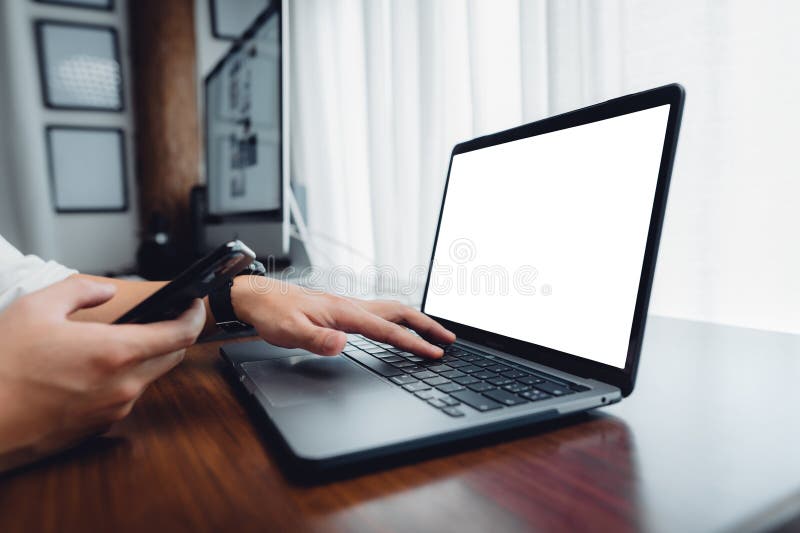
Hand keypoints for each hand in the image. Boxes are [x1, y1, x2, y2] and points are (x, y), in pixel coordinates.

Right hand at [0, 276, 205, 471]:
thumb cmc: (2, 370)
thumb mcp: (35, 309)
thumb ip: (80, 290)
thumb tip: (107, 290)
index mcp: (116, 352)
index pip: (181, 334)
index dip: (195, 315)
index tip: (194, 304)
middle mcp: (124, 385)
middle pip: (172, 356)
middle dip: (172, 334)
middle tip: (159, 317)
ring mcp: (114, 410)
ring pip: (147, 377)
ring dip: (142, 358)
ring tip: (110, 342)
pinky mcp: (100, 427)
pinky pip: (124, 397)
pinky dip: (120, 379)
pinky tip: (90, 370)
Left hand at [231, 277, 455, 357]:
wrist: (257, 297)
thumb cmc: (273, 314)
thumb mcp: (290, 332)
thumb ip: (317, 339)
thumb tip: (343, 344)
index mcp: (345, 312)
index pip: (388, 330)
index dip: (414, 343)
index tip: (435, 353)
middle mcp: (352, 306)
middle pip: (400, 312)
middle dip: (427, 326)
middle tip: (449, 340)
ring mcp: (348, 306)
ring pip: (391, 309)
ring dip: (415, 321)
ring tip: (432, 334)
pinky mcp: (342, 309)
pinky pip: (380, 312)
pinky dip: (398, 319)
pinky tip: (397, 328)